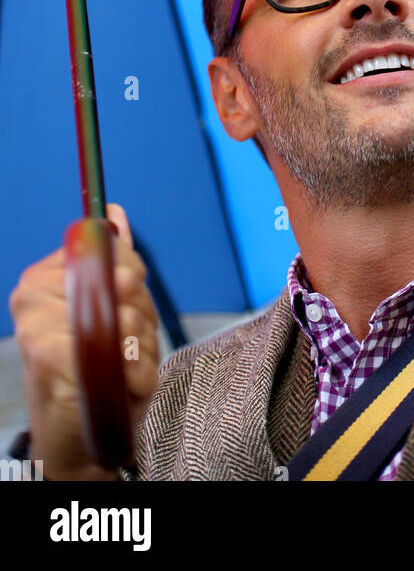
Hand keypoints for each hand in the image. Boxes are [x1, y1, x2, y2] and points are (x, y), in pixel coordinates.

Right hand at [9, 203, 159, 479]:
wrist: (76, 437)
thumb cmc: (94, 369)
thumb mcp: (111, 308)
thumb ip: (111, 258)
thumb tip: (113, 213)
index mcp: (46, 274)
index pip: (115, 249)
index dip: (134, 281)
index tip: (124, 307)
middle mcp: (33, 292)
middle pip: (126, 279)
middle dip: (142, 317)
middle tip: (125, 346)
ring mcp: (37, 325)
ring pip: (128, 317)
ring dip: (144, 350)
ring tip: (122, 369)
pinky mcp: (49, 359)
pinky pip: (121, 353)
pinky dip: (136, 375)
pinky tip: (122, 386)